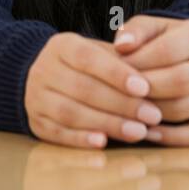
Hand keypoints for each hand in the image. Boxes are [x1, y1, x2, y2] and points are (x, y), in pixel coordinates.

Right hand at [25, 32, 165, 148]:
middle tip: (152, 115)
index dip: (117, 73)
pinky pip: (59, 133)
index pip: (88, 57)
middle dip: (121, 104)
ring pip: (71, 113)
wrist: (44, 76)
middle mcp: (44, 70)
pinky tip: (104, 143)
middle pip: (83, 89)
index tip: (145, 87)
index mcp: (62, 46)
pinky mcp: (36, 122)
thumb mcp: (98, 52)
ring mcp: (36, 97)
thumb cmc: (84, 65)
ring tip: (138, 132)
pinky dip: (82, 139)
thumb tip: (148, 79)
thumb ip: (120, 60)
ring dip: (107, 124)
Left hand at [112, 15, 188, 145]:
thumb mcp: (149, 29)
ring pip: (184, 108)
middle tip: (121, 92)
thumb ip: (135, 32)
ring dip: (152, 112)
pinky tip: (145, 131)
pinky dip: (169, 137)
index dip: (139, 61)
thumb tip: (122, 46)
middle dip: (146, 88)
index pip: (169, 49)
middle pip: (181, 80)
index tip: (115, 67)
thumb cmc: (160, 42)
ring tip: (127, 111)